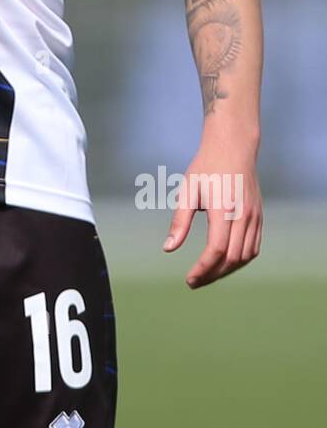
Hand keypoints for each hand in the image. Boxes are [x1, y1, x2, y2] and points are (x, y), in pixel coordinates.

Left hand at [162, 138, 262, 287]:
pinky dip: (240, 260)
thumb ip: (179, 221)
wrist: (233, 147)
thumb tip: (168, 248)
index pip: (216, 250)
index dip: (202, 269)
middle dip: (212, 275)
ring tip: (208, 274)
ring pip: (245, 257)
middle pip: (231, 259)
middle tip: (195, 281)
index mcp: (223, 209)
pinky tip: (225, 262)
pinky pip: (253, 248)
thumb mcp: (188, 190)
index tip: (189, 279)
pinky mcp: (259, 217)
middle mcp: (243, 216)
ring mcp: (254, 217)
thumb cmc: (207, 167)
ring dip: (227, 270)